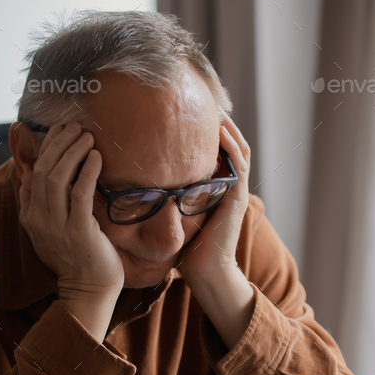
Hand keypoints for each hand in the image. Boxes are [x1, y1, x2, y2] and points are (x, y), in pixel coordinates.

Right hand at [19, 123, 124, 299]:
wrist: (89, 291)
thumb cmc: (76, 259)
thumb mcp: (47, 233)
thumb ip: (35, 209)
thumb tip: (25, 183)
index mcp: (31, 217)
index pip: (33, 173)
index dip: (46, 148)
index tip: (60, 130)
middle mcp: (40, 220)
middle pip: (43, 170)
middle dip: (59, 143)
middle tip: (75, 126)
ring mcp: (58, 227)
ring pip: (57, 178)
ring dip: (72, 152)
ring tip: (87, 136)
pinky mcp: (79, 232)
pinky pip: (80, 194)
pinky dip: (87, 172)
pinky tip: (96, 157)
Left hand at [179, 117, 254, 351]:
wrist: (205, 272)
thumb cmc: (187, 249)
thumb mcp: (174, 215)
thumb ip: (165, 196)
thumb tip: (133, 182)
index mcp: (217, 189)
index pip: (218, 153)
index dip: (208, 133)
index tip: (190, 113)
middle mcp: (230, 187)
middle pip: (232, 145)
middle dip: (222, 123)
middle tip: (204, 101)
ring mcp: (236, 192)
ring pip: (240, 150)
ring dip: (229, 128)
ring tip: (215, 109)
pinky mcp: (237, 199)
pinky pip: (238, 166)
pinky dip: (231, 147)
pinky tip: (218, 132)